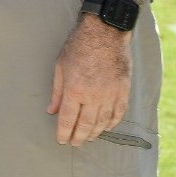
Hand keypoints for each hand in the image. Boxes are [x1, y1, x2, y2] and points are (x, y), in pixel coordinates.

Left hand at [48, 19, 132, 145]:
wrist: (105, 32)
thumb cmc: (79, 46)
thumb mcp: (61, 66)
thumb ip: (57, 92)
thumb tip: (52, 110)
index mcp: (75, 90)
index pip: (68, 120)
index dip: (64, 133)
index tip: (61, 140)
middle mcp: (94, 96)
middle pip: (85, 125)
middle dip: (78, 137)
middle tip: (74, 143)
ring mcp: (111, 94)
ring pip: (102, 122)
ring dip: (94, 133)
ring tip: (87, 138)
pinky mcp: (123, 91)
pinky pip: (118, 113)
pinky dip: (112, 123)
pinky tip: (106, 127)